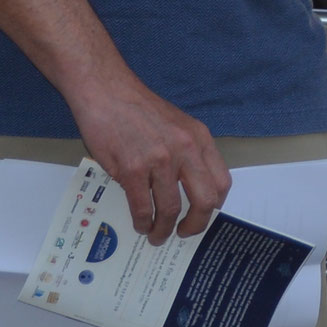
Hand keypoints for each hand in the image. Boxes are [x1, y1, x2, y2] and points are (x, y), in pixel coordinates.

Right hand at [75, 76, 228, 242]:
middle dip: (196, 225)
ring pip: (170, 209)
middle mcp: (184, 150)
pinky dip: (142, 221)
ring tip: (156, 235)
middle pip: (204, 201)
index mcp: (199, 139)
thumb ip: (186, 153)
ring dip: (163, 229)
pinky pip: (142, 206)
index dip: (214, 206)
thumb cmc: (137, 107)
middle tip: (184, 233)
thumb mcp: (176, 124)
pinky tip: (140, 224)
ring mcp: (159, 160)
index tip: (204, 215)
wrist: (106, 91)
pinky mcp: (132, 169)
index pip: (221, 182)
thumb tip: (187, 190)